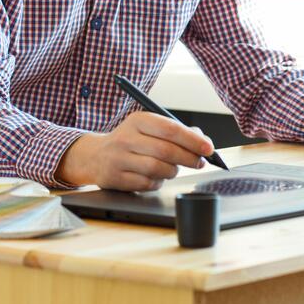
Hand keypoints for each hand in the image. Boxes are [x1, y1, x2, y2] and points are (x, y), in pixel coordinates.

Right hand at [56, 112, 214, 190]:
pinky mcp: (116, 178)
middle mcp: (126, 138)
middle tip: (199, 162)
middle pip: (166, 151)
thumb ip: (175, 131)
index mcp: (137, 120)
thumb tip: (203, 140)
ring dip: (173, 171)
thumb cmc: (131, 141)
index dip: (193, 140)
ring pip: (158, 169)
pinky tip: (156, 176)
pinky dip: (158, 182)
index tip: (208, 148)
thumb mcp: (148, 128)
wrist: (95, 156)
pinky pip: (147, 183)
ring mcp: (119, 159)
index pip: (170, 129)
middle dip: (188, 158)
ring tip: (173, 168)